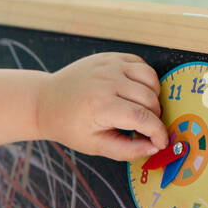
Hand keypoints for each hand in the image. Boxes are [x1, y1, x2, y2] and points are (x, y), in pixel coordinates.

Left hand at [36, 53, 168, 160]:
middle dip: (155, 117)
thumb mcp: (94, 145)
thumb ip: (126, 150)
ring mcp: (109, 65)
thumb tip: (153, 148)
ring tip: (140, 110)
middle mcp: (107, 82)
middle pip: (150, 99)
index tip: (162, 141)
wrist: (46, 101)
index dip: (158, 132)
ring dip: (153, 97)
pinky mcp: (110, 57)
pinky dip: (146, 80)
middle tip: (146, 128)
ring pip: (151, 79)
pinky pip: (142, 65)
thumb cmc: (68, 125)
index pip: (143, 118)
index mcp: (101, 106)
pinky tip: (135, 93)